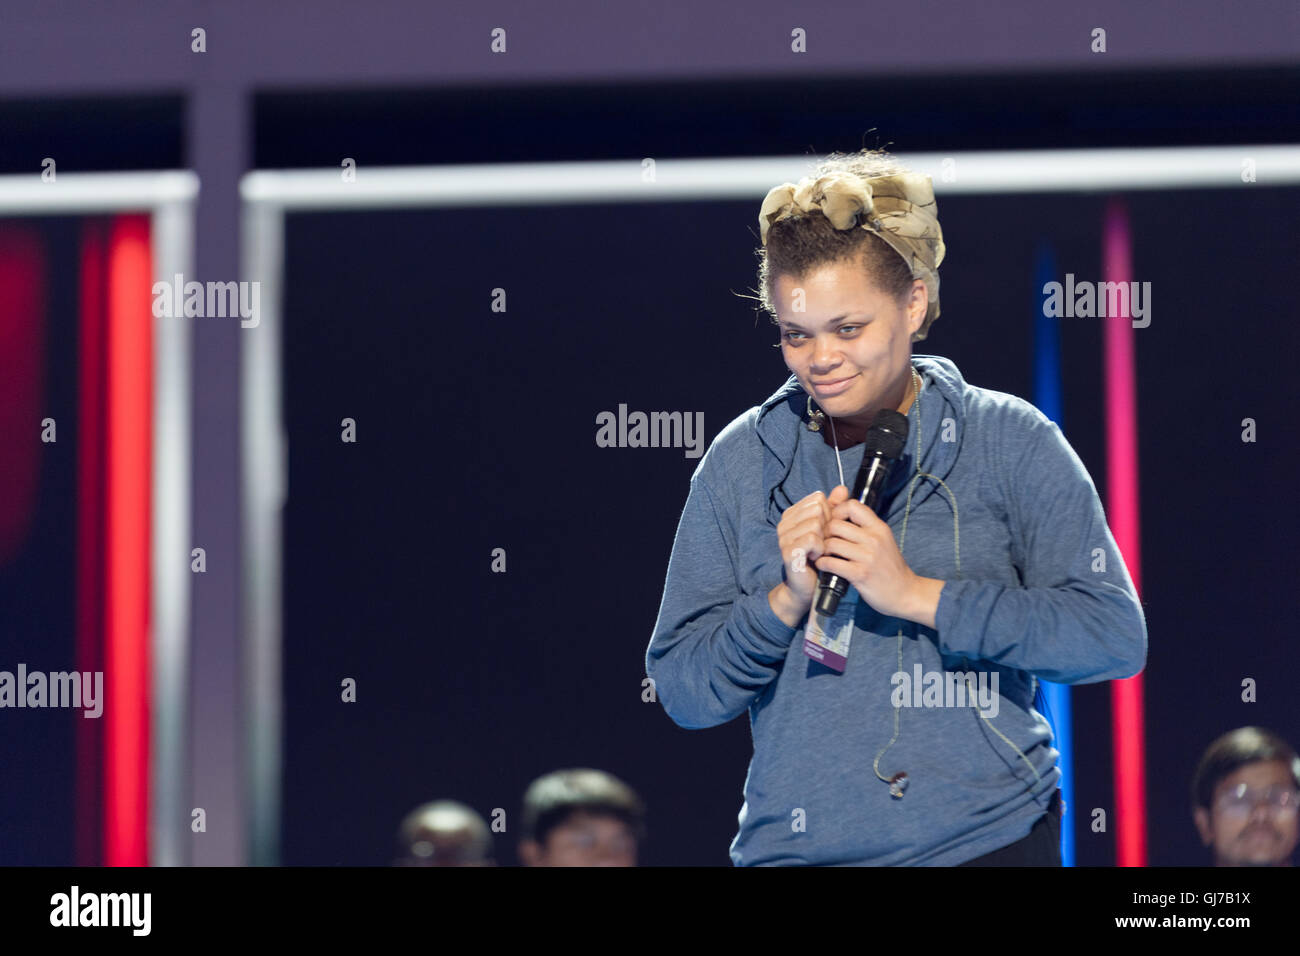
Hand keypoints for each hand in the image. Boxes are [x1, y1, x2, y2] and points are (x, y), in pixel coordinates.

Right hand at [773, 485, 851, 615]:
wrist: (808, 586)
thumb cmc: (818, 557)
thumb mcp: (827, 529)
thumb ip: (833, 508)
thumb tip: (842, 488)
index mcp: (792, 515)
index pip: (818, 499)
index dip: (830, 513)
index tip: (827, 529)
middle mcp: (784, 524)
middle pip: (817, 510)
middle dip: (827, 526)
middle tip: (824, 542)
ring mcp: (784, 538)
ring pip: (815, 524)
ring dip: (824, 539)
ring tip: (820, 550)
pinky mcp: (788, 552)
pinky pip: (812, 540)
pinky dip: (820, 549)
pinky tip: (817, 556)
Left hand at [814, 486, 919, 620]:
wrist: (906, 592)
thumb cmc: (889, 566)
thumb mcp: (882, 539)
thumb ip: (864, 526)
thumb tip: (841, 507)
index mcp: (879, 527)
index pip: (851, 506)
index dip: (836, 511)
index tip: (832, 523)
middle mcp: (874, 539)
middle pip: (835, 524)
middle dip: (823, 532)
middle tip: (821, 541)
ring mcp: (868, 557)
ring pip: (831, 543)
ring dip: (820, 549)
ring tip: (820, 554)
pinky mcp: (860, 574)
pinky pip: (831, 563)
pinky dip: (822, 563)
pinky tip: (823, 565)